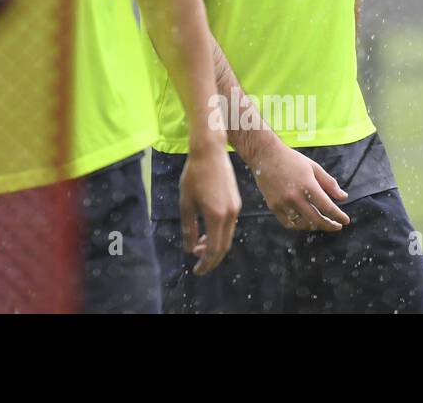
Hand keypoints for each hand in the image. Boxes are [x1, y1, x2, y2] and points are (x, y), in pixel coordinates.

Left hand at [179, 143, 241, 274]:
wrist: (210, 150)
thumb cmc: (194, 174)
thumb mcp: (186, 202)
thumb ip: (188, 227)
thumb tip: (190, 248)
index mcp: (216, 216)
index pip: (214, 250)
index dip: (205, 263)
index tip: (196, 270)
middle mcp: (230, 214)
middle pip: (224, 247)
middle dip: (211, 258)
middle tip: (198, 263)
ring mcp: (236, 208)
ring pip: (227, 236)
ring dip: (215, 246)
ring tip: (199, 247)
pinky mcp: (236, 202)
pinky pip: (229, 225)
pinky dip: (219, 234)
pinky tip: (207, 232)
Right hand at [249, 140, 350, 230]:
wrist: (265, 155)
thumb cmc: (291, 159)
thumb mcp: (313, 167)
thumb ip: (329, 183)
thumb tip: (343, 197)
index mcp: (308, 185)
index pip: (328, 207)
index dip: (339, 216)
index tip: (345, 221)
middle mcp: (295, 196)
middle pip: (317, 219)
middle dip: (330, 225)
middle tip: (337, 226)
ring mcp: (283, 202)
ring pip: (303, 224)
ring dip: (315, 226)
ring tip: (321, 222)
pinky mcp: (273, 206)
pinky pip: (288, 223)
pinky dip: (299, 225)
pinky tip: (305, 222)